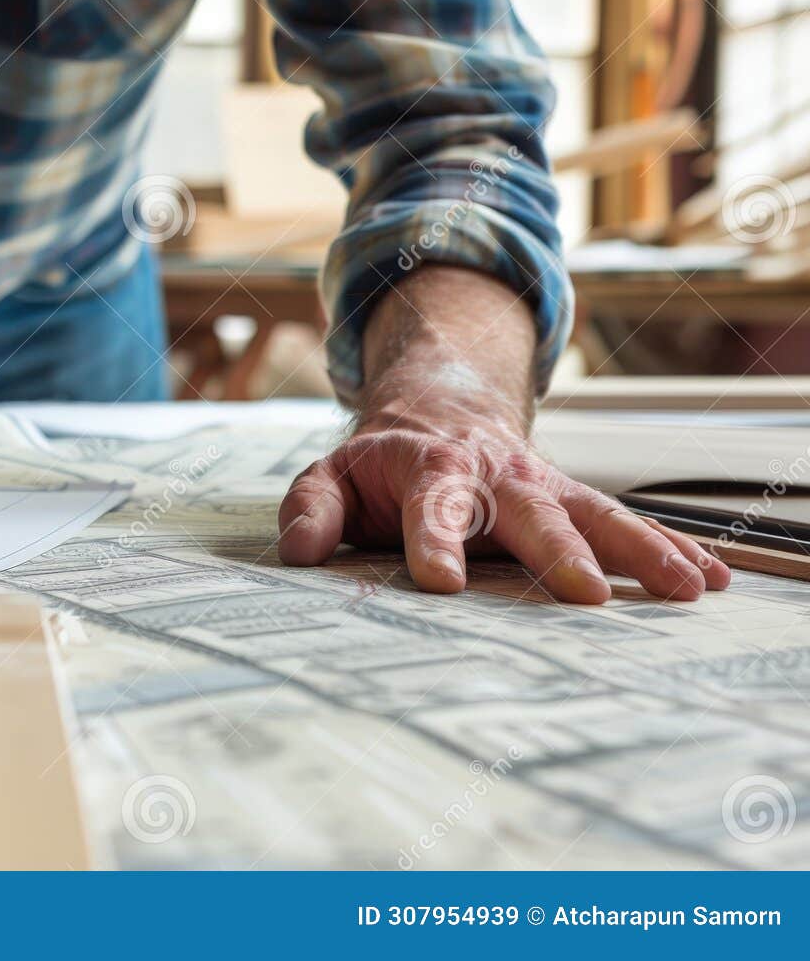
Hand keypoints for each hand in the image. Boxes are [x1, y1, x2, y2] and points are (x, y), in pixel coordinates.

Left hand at [278, 264, 729, 603]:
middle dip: (558, 552)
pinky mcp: (574, 501)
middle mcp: (495, 476)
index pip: (431, 507)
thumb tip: (297, 551)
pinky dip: (670, 546)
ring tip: (684, 587)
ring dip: (640, 550)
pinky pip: (624, 523)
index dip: (434, 542)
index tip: (440, 582)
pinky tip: (711, 575)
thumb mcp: (330, 475)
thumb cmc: (381, 464)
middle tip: (584, 595)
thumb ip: (311, 508)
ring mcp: (542, 487)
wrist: (437, 414)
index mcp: (429, 469)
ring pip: (594, 514)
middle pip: (529, 514)